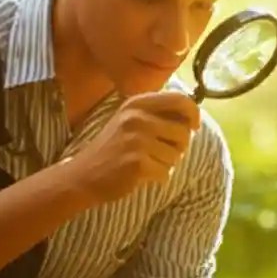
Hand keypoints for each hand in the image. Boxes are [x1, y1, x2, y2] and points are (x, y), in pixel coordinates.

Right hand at [72, 91, 200, 203]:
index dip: (193, 114)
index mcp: (137, 103)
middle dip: (179, 147)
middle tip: (159, 154)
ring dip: (166, 164)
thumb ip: (156, 114)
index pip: (180, 100)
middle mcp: (137, 117)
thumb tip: (192, 117)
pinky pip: (166, 173)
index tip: (193, 127)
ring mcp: (137, 140)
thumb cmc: (112, 149)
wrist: (82, 176)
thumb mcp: (129, 121)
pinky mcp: (137, 163)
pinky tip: (141, 175)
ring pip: (176, 156)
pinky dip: (158, 178)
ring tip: (145, 163)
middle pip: (183, 132)